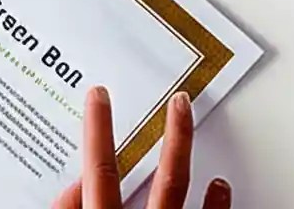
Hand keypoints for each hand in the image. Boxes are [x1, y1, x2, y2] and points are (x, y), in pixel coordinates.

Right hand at [53, 87, 230, 208]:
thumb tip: (74, 188)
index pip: (102, 173)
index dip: (98, 131)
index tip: (98, 96)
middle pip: (165, 179)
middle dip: (172, 135)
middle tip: (178, 100)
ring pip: (185, 193)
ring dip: (193, 159)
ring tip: (197, 128)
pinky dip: (216, 205)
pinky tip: (220, 185)